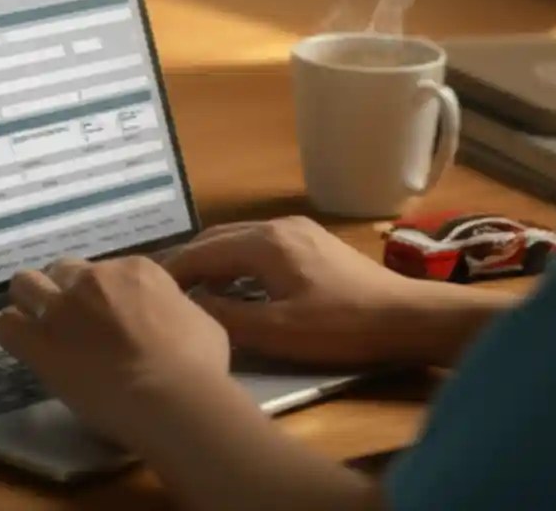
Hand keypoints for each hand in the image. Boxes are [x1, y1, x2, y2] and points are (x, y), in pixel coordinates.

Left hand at [0, 256, 230, 444]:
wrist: (171, 395)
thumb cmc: (197, 364)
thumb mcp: (200, 320)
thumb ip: (174, 310)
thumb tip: (169, 316)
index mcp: (134, 270)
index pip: (105, 270)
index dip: (105, 296)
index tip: (111, 319)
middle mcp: (93, 279)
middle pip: (62, 271)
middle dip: (65, 292)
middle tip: (74, 324)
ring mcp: (62, 309)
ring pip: (25, 285)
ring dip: (31, 303)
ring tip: (40, 328)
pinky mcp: (38, 343)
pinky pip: (6, 325)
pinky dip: (14, 333)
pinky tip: (27, 348)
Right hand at [165, 217, 515, 365]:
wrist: (408, 318)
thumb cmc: (342, 326)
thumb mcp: (278, 331)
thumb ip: (228, 316)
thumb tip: (190, 305)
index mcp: (264, 242)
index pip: (201, 251)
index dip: (172, 271)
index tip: (147, 290)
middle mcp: (277, 225)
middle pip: (217, 238)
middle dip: (188, 262)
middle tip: (162, 290)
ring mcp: (298, 230)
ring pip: (239, 240)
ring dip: (213, 261)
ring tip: (192, 290)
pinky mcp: (313, 243)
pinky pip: (259, 245)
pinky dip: (236, 262)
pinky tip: (234, 286)